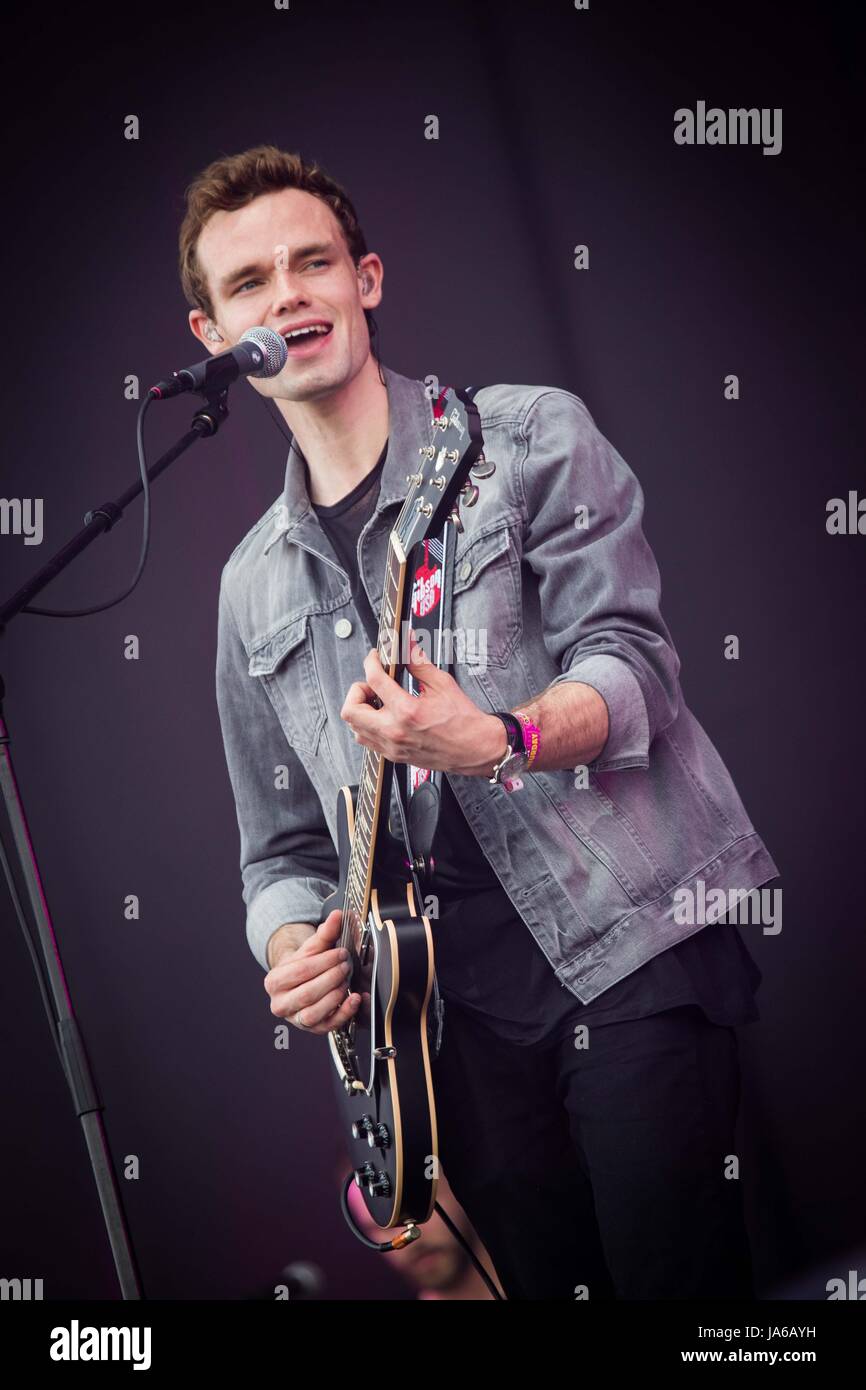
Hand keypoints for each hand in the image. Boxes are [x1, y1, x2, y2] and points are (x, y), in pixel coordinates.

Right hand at [264, 908, 361, 1034]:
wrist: (300, 984)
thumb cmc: (304, 966)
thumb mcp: (311, 948)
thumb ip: (324, 933)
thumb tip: (338, 916)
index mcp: (274, 981)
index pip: (300, 971)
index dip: (324, 962)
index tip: (340, 953)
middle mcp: (280, 1004)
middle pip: (307, 993)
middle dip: (331, 978)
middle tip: (346, 966)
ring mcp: (295, 1020)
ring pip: (313, 1013)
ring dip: (335, 996)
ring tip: (346, 981)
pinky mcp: (313, 1029)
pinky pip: (328, 1026)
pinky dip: (345, 1013)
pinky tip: (355, 998)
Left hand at [340, 634, 506, 775]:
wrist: (476, 749)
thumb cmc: (463, 721)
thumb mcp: (442, 684)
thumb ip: (418, 662)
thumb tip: (407, 644)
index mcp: (407, 712)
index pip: (374, 680)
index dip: (371, 662)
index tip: (375, 657)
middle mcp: (395, 732)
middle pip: (351, 710)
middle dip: (358, 690)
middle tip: (372, 684)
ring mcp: (392, 747)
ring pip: (355, 728)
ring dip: (361, 710)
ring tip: (378, 701)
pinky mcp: (394, 756)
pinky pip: (367, 740)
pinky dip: (368, 725)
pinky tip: (384, 716)